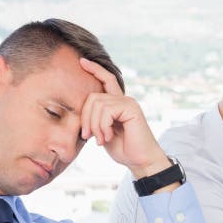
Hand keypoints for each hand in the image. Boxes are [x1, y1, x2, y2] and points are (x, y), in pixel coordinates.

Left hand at [79, 58, 170, 179]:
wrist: (141, 161)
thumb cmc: (124, 150)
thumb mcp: (104, 132)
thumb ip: (95, 119)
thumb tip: (80, 111)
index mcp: (117, 104)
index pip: (106, 80)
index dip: (95, 69)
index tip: (81, 61)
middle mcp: (124, 100)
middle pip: (93, 97)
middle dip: (85, 118)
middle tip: (88, 136)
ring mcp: (128, 103)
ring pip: (97, 104)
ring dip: (94, 125)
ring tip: (101, 140)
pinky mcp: (131, 108)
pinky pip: (106, 111)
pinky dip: (103, 126)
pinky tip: (109, 136)